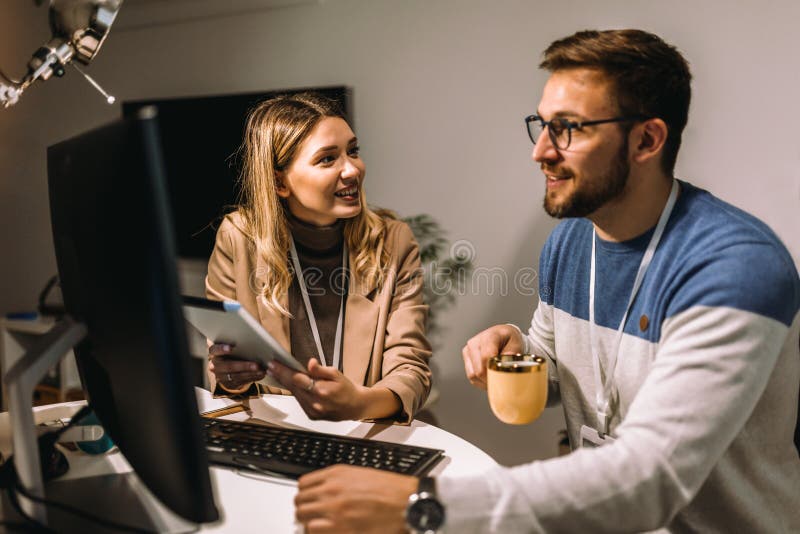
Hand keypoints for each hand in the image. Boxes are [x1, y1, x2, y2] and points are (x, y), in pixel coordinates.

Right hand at [208, 343, 265, 389]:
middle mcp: (215, 365)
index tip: (231, 347)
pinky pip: (240, 382)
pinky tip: (260, 374)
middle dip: (243, 366)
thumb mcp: (230, 344)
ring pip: (235, 376)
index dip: (221, 349)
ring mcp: (221, 376)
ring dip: (250, 373)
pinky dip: (252, 378)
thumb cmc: (232, 350)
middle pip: (228, 366)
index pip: (214, 350)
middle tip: (256, 365)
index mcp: (214, 353)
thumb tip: (252, 332)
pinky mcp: (228, 384)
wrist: (226, 367)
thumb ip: (235, 339)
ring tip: (261, 370)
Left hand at [267, 358, 366, 420]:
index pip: (297, 378)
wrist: (355, 406)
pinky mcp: (312, 415)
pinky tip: (295, 385)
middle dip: (281, 376)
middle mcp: (315, 403)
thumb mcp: (336, 374)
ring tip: (279, 373)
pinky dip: (297, 393)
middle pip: (293, 387)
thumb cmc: (347, 388)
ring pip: (295, 395)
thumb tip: (310, 363)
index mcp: (321, 391)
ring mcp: (312, 411)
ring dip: (287, 384)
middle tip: (271, 366)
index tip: (273, 364)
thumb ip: (321, 370)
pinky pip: (300, 401)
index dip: (283, 371)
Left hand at [295, 465, 416, 533]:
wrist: (404, 501)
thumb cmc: (389, 489)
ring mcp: (333, 509)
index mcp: (335, 474)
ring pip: (302, 516)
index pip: (303, 484)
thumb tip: (324, 489)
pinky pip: (312, 529)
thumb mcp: (359, 474)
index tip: (308, 499)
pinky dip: (316, 531)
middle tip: (312, 514)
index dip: (304, 494)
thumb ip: (338, 481)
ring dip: (307, 521)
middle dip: (304, 508)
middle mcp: (330, 489)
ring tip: (318, 524)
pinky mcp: (339, 527)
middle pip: (299, 501)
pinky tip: (325, 530)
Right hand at [461, 324, 524, 389]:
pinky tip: (490, 378)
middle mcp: (475, 342)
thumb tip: (506, 364)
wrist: (502, 335)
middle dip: (491, 379)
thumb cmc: (509, 340)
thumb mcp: (516, 344)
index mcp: (488, 337)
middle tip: (502, 382)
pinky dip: (481, 381)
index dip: (494, 370)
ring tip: (497, 379)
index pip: (486, 357)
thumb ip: (512, 354)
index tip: (503, 376)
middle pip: (479, 370)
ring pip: (473, 375)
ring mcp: (468, 350)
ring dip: (485, 381)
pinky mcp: (466, 358)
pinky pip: (471, 377)